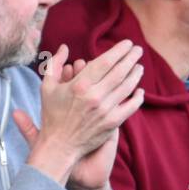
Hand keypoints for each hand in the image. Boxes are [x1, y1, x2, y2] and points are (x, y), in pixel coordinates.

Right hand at [18, 40, 145, 185]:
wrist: (59, 145)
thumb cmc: (52, 115)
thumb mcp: (47, 87)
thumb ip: (55, 64)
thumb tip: (64, 47)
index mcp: (80, 85)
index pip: (105, 62)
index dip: (119, 51)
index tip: (127, 44)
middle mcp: (95, 96)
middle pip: (119, 72)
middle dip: (131, 58)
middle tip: (138, 50)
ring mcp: (105, 111)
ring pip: (127, 88)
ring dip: (135, 75)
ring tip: (139, 67)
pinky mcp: (112, 123)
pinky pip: (130, 107)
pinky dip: (137, 98)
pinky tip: (140, 91)